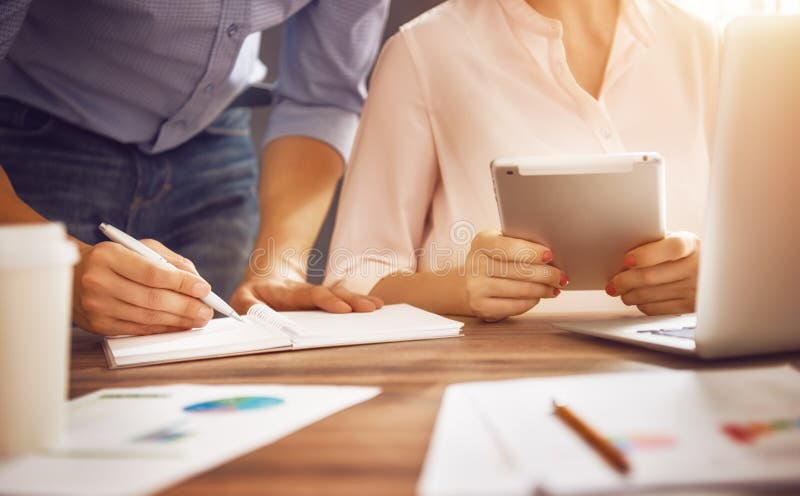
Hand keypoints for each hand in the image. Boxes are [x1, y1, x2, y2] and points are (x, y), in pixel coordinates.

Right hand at [73, 239, 213, 335]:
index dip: (181, 283)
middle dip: (185, 306)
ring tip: (198, 320)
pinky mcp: (98, 325)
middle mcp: (99, 282)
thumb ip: (170, 261)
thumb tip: (197, 282)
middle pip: (152, 299)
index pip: (152, 273)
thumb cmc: (114, 259)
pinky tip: (178, 326)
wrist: (72, 275)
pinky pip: (137, 329)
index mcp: (109, 257)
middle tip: (207, 311)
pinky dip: (162, 329)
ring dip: (178, 321)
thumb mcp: (139, 248)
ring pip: (146, 318)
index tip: (204, 289)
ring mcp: (97, 306)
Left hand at [230, 276, 383, 313]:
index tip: (342, 308)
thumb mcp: (242, 301)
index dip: (325, 300)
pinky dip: (359, 304)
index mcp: (286, 292)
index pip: (308, 294)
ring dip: (358, 302)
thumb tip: (256, 318)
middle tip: (370, 308)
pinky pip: (343, 304)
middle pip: (330, 294)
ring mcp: (316, 299)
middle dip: (351, 300)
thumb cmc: (252, 297)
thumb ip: (249, 308)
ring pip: (340, 297)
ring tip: (377, 307)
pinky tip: (377, 306)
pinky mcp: (324, 305)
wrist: (265, 281)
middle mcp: (305, 293)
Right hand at [462, 230, 566, 320]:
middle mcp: (476, 264)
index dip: (533, 252)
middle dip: (546, 274)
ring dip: (543, 289)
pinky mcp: (481, 307)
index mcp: (482, 242)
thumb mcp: (497, 244)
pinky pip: (515, 306)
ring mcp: (476, 287)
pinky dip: (532, 302)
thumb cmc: (490, 261)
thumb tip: (551, 254)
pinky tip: (538, 296)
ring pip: (521, 290)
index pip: (510, 247)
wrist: (463, 284)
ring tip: (554, 287)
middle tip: (561, 276)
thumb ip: (518, 244)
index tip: (551, 255)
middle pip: (520, 270)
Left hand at [606, 231, 699, 314]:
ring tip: (621, 290)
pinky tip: (637, 298)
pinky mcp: (689, 307)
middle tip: (612, 283)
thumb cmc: (683, 254)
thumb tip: (620, 258)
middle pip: (649, 277)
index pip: (671, 248)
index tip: (627, 260)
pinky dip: (640, 304)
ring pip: (648, 295)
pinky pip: (655, 309)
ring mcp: (693, 289)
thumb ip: (652, 244)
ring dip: (628, 295)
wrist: (712, 273)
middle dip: (623, 281)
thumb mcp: (674, 241)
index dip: (646, 255)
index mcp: (690, 244)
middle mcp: (694, 266)